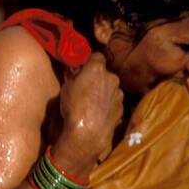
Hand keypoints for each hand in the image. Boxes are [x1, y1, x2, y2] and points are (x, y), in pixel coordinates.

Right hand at [54, 52, 123, 177]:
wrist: (88, 132)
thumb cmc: (74, 108)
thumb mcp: (66, 87)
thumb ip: (75, 77)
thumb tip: (78, 73)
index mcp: (97, 69)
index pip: (97, 56)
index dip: (90, 61)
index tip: (84, 68)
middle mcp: (112, 78)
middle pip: (105, 73)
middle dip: (97, 78)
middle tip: (85, 87)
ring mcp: (119, 92)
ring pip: (110, 87)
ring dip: (103, 91)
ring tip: (91, 104)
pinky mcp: (122, 106)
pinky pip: (113, 101)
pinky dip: (107, 104)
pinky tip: (97, 113)